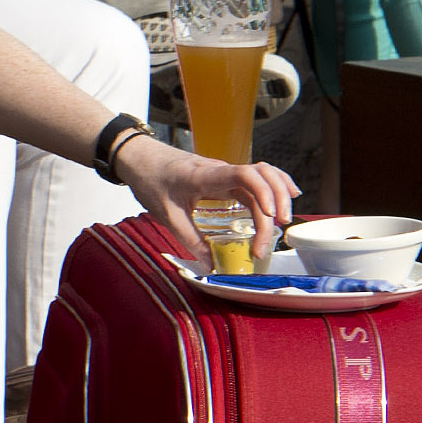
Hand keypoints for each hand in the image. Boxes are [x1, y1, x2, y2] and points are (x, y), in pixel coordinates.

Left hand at [116, 132, 300, 263]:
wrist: (139, 157)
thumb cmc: (150, 180)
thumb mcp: (167, 215)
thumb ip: (191, 240)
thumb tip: (213, 266)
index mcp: (205, 176)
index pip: (245, 174)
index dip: (264, 192)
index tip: (269, 218)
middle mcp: (220, 170)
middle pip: (262, 177)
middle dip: (276, 203)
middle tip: (273, 236)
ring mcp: (225, 172)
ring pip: (263, 175)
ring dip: (278, 195)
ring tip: (283, 221)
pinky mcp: (225, 177)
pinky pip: (255, 179)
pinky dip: (272, 187)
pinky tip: (282, 200)